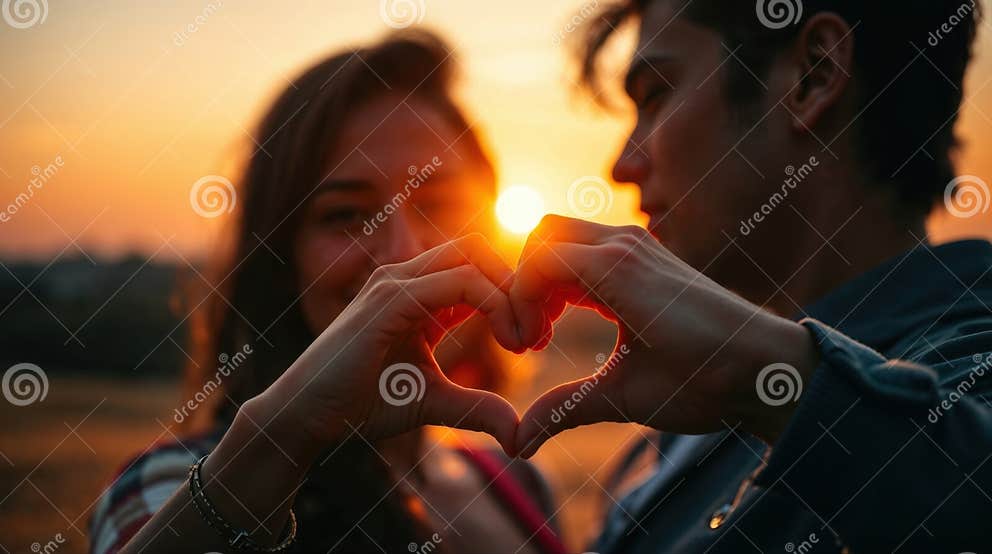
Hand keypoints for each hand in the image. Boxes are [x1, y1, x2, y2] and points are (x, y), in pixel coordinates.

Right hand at [256, 234, 524, 461]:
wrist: (306, 416)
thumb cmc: (361, 404)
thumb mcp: (435, 401)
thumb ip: (478, 406)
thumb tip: (520, 432)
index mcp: (416, 291)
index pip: (476, 265)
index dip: (512, 294)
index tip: (534, 340)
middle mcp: (404, 277)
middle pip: (478, 250)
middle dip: (517, 284)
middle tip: (537, 332)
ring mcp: (394, 283)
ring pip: (471, 258)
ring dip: (509, 293)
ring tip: (525, 338)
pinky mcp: (389, 301)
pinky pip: (456, 283)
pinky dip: (491, 303)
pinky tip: (508, 340)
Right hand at [511, 216, 819, 456]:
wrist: (766, 366)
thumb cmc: (705, 380)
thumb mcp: (628, 397)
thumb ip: (565, 409)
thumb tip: (516, 445)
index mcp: (618, 270)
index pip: (537, 260)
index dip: (517, 301)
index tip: (526, 347)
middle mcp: (626, 244)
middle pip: (542, 235)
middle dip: (524, 280)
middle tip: (530, 334)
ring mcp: (638, 243)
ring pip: (562, 236)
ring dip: (543, 276)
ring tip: (546, 330)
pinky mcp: (646, 255)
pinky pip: (587, 246)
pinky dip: (566, 273)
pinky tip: (572, 318)